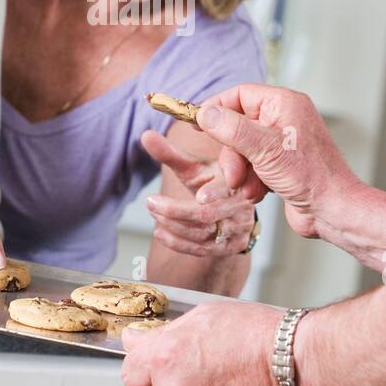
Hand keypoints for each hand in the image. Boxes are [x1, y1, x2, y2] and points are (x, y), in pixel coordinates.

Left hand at [120, 302, 294, 385]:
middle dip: (177, 381)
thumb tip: (136, 341)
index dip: (145, 366)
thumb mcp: (203, 316)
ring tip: (226, 382)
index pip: (131, 373)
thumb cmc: (256, 335)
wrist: (295, 363)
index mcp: (165, 358)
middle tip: (209, 367)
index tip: (156, 363)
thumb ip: (163, 334)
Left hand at [139, 130, 256, 255]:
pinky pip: (201, 250)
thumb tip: (145, 135)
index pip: (226, 189)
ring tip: (154, 213)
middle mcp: (240, 207)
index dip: (215, 193)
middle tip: (151, 202)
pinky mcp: (230, 247)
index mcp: (236, 181)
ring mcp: (237, 229)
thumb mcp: (195, 167)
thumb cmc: (211, 183)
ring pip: (202, 234)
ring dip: (172, 225)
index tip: (199, 194)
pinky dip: (177, 242)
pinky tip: (159, 232)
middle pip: (207, 215)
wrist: (233, 209)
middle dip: (175, 210)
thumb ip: (171, 154)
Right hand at [196, 85, 362, 239]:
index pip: (239, 95)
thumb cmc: (310, 176)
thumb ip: (231, 129)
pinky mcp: (280, 165)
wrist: (332, 211)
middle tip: (233, 175)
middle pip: (237, 126)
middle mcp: (283, 119)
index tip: (195, 123)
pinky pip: (252, 166)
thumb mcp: (264, 149)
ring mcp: (282, 143)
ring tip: (248, 188)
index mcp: (284, 104)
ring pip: (241, 150)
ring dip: (240, 172)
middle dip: (231, 154)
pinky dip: (250, 181)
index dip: (216, 108)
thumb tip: (205, 113)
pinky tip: (259, 193)